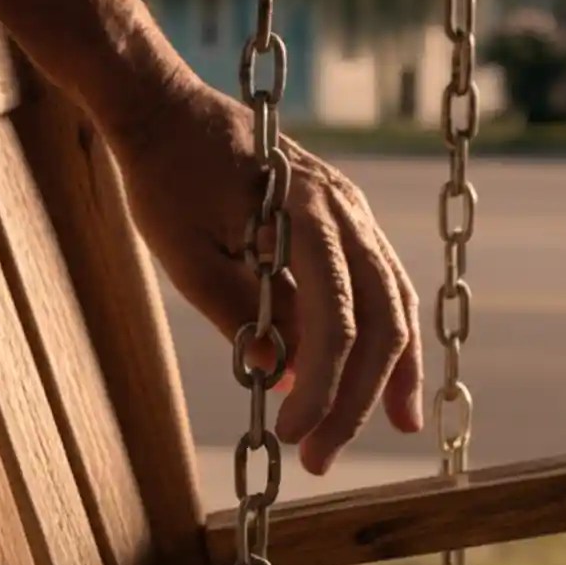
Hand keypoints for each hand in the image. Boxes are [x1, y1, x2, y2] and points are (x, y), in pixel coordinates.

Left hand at [112, 81, 423, 475]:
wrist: (168, 109)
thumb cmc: (165, 180)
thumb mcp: (184, 254)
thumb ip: (236, 312)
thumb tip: (283, 375)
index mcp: (304, 215)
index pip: (336, 319)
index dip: (323, 386)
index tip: (293, 435)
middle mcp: (344, 209)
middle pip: (380, 317)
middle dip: (361, 395)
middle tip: (326, 455)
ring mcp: (353, 209)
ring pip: (395, 297)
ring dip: (397, 366)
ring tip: (400, 421)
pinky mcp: (347, 215)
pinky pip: (382, 278)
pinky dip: (387, 328)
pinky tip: (381, 368)